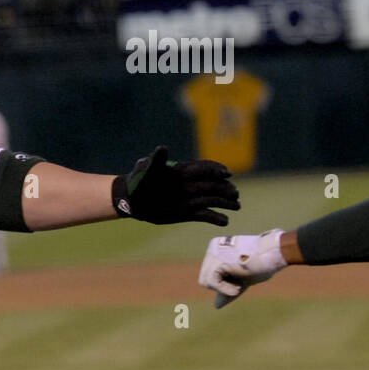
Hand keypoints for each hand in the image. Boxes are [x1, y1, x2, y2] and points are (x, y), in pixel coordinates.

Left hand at [112, 146, 238, 225]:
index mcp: (184, 172)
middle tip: (235, 194)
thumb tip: (162, 148)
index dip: (217, 169)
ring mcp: (191, 199)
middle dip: (225, 188)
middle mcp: (191, 185)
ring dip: (226, 202)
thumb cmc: (139, 181)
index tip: (227, 174)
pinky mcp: (188, 212)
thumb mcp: (147, 170)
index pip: (205, 168)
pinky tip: (225, 221)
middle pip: (214, 185)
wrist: (132, 201)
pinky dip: (215, 218)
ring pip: (213, 199)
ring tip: (237, 206)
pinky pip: (205, 215)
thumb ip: (157, 160)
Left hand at [199, 229, 287, 307]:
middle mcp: (213, 249)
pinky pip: (212, 281)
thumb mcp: (242, 278)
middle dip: (220, 287)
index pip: (209, 275)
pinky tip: (237, 289)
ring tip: (238, 287)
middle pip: (204, 278)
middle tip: (238, 285)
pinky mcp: (219, 260)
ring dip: (223, 289)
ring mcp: (214, 253)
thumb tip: (216, 306)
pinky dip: (223, 289)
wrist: (275, 253)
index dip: (223, 284)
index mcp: (217, 250)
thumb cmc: (263, 265)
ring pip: (205, 280)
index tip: (239, 281)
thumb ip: (227, 289)